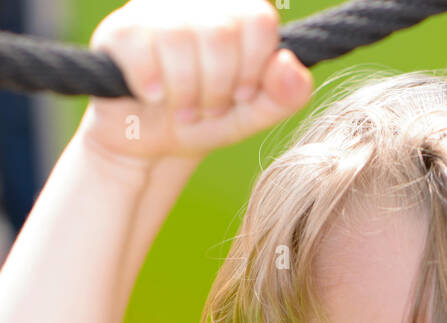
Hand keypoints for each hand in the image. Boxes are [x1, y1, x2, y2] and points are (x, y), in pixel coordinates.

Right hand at [78, 0, 312, 166]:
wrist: (153, 145)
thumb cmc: (205, 118)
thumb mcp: (251, 114)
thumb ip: (282, 96)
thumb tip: (289, 64)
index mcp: (232, 13)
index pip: (258, 19)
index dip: (253, 67)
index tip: (241, 95)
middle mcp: (195, 2)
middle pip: (221, 31)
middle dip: (219, 87)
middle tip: (208, 109)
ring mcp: (154, 11)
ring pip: (180, 37)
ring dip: (186, 92)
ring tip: (183, 111)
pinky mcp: (120, 30)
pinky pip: (141, 47)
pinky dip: (153, 84)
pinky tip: (153, 97)